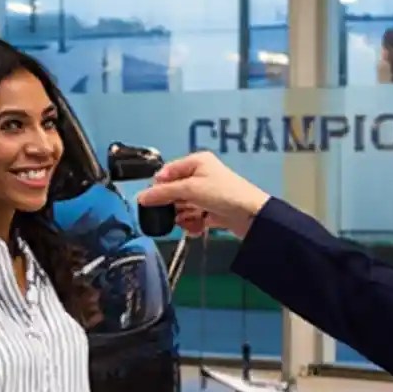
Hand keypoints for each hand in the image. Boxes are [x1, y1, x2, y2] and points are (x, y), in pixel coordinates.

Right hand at [136, 151, 271, 237]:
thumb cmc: (222, 194)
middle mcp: (202, 175)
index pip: (168, 172)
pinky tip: (195, 229)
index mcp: (197, 162)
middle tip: (170, 214)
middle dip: (172, 205)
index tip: (151, 201)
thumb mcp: (189, 190)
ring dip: (183, 217)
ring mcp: (208, 193)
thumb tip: (140, 197)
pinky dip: (192, 223)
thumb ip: (163, 193)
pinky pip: (194, 216)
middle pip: (175, 190)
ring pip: (184, 205)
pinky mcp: (213, 210)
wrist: (251, 215)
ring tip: (187, 223)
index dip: (158, 186)